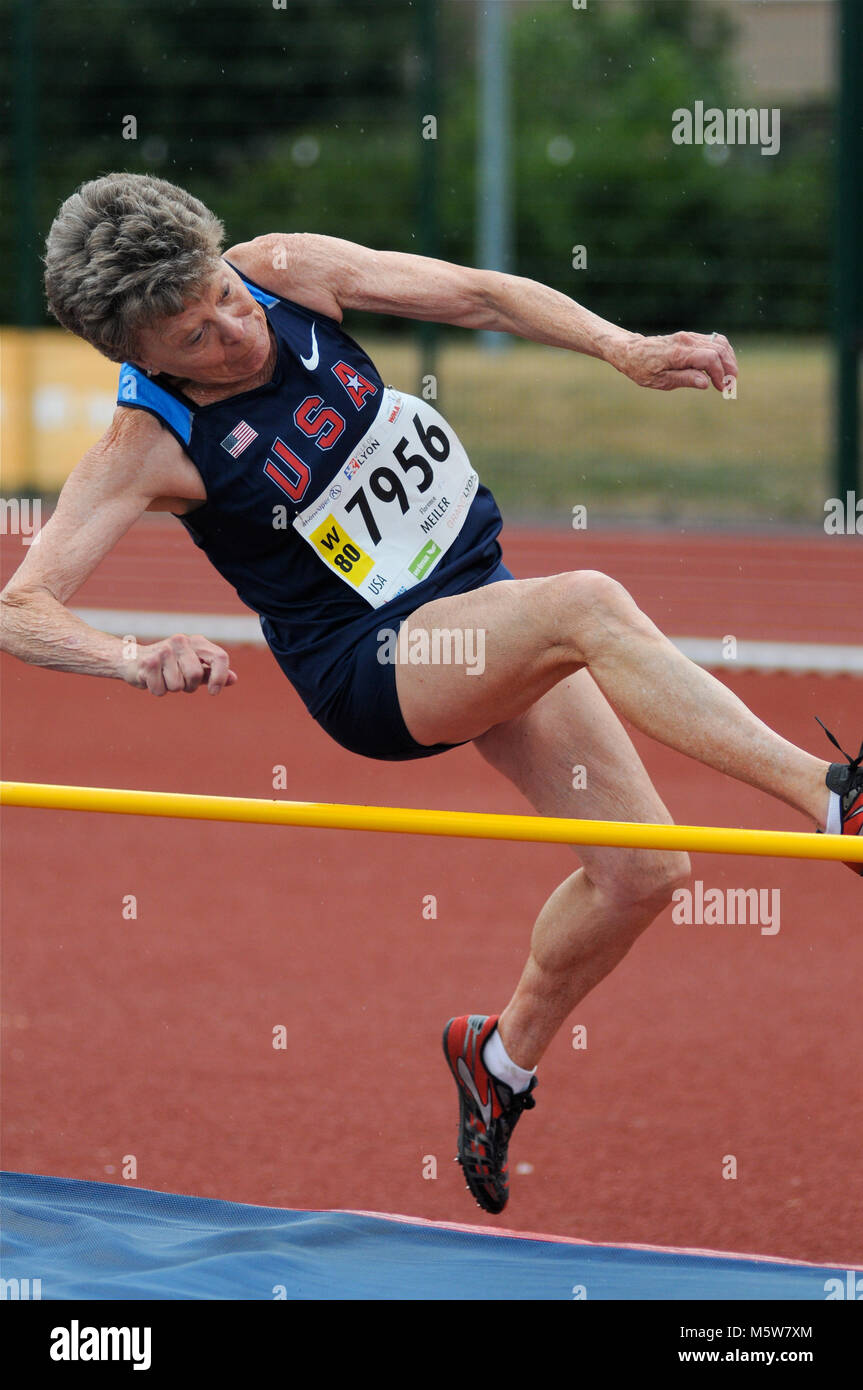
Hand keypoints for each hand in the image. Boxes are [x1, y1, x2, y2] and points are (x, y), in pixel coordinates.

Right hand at [122, 633, 236, 695]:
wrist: (133, 660)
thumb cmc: (169, 666)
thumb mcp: (193, 667)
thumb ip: (213, 674)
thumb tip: (233, 679)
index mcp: (197, 642)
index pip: (219, 657)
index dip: (220, 677)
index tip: (214, 692)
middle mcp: (182, 641)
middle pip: (196, 675)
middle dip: (189, 686)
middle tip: (181, 683)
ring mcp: (164, 650)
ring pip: (177, 685)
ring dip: (171, 689)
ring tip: (164, 678)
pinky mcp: (148, 661)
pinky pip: (160, 690)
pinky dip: (157, 690)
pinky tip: (151, 679)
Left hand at [612, 330, 737, 392]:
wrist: (630, 350)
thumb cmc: (642, 368)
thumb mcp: (659, 380)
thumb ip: (684, 379)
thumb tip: (705, 383)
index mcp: (678, 353)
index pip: (710, 358)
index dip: (720, 373)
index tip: (722, 388)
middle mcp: (686, 341)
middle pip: (719, 349)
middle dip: (729, 368)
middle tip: (730, 385)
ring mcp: (689, 336)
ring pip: (719, 343)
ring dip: (729, 360)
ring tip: (729, 377)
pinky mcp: (690, 337)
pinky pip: (713, 341)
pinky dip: (722, 354)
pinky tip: (722, 367)